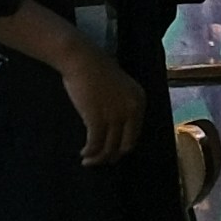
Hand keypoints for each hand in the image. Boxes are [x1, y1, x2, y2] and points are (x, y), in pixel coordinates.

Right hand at [60, 46, 153, 167]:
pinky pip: (95, 144)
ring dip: (98, 158)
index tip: (112, 152)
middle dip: (112, 156)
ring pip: (109, 147)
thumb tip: (114, 130)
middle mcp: (132, 110)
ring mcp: (115, 115)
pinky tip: (83, 153)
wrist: (82, 59)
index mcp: (139, 101)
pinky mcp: (97, 119)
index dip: (122, 147)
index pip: (135, 134)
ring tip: (88, 160)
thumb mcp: (120, 87)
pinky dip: (89, 152)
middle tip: (100, 160)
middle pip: (125, 145)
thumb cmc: (96, 70)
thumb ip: (122, 105)